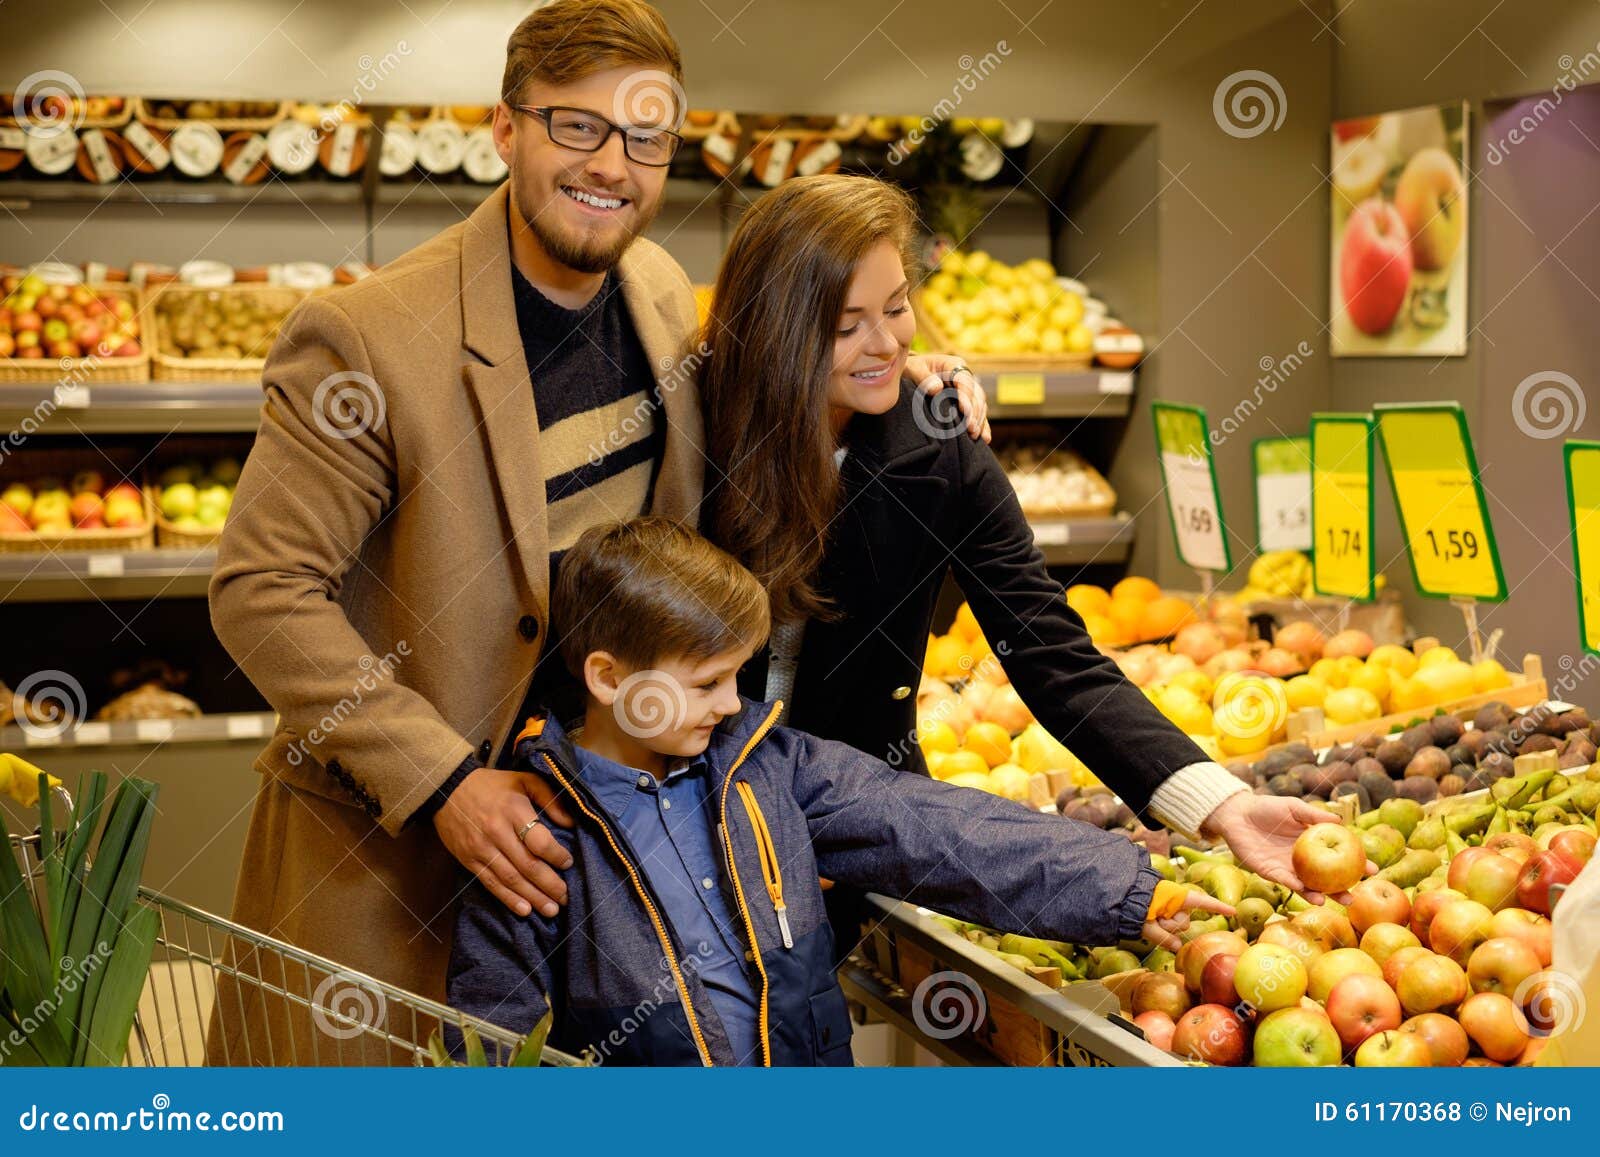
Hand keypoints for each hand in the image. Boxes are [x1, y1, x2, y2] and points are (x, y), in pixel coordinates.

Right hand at [433, 768, 574, 917]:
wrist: (446, 789)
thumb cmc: (491, 785)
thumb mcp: (523, 780)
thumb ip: (550, 798)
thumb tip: (570, 823)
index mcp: (513, 811)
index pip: (538, 840)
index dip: (556, 855)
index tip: (568, 864)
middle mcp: (497, 832)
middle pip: (527, 865)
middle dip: (549, 884)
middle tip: (565, 898)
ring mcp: (482, 848)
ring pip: (511, 878)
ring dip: (533, 897)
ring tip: (551, 910)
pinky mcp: (469, 860)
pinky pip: (491, 883)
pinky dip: (508, 899)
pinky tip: (524, 910)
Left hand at [906, 353, 989, 442]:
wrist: (911, 373)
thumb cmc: (912, 369)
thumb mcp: (913, 369)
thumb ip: (923, 377)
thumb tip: (937, 389)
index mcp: (954, 365)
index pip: (965, 381)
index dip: (966, 396)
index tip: (964, 411)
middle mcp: (965, 377)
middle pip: (976, 394)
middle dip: (975, 412)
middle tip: (970, 429)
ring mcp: (968, 390)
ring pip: (980, 405)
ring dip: (979, 420)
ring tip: (974, 435)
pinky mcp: (967, 402)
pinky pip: (978, 414)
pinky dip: (982, 425)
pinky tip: (985, 439)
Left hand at [1142, 888, 1234, 951]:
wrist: (1121, 896)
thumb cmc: (1134, 904)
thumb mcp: (1147, 922)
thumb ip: (1162, 936)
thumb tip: (1177, 948)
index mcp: (1178, 897)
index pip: (1203, 902)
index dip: (1218, 907)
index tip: (1233, 911)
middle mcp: (1177, 903)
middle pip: (1184, 923)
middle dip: (1170, 926)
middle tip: (1154, 920)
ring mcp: (1170, 910)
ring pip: (1176, 928)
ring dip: (1163, 927)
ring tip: (1148, 919)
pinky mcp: (1164, 916)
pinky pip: (1170, 930)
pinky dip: (1164, 931)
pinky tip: (1157, 928)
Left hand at [1200, 793, 1376, 905]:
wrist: (1237, 813)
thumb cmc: (1267, 808)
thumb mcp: (1293, 807)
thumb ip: (1313, 815)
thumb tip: (1339, 820)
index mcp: (1312, 845)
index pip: (1339, 857)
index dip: (1356, 864)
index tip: (1373, 871)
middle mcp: (1303, 861)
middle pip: (1326, 879)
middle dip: (1341, 889)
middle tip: (1355, 896)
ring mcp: (1287, 868)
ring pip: (1306, 886)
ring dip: (1319, 895)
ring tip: (1331, 900)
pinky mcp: (1268, 872)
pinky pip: (1284, 881)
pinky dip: (1295, 886)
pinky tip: (1306, 890)